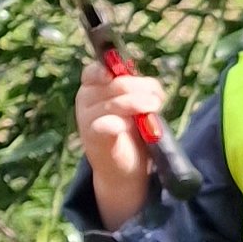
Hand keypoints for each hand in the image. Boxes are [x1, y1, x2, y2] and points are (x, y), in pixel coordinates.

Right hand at [76, 60, 173, 229]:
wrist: (124, 171)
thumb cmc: (131, 134)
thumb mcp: (136, 107)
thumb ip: (141, 92)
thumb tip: (153, 87)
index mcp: (92, 87)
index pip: (95, 71)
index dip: (112, 70)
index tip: (130, 76)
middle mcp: (85, 99)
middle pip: (115, 85)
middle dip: (140, 89)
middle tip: (157, 101)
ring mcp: (87, 118)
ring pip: (115, 103)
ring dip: (138, 104)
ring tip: (154, 109)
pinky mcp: (93, 138)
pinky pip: (103, 125)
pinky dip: (115, 124)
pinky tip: (123, 127)